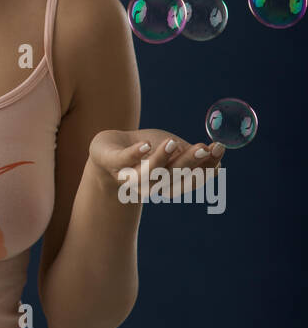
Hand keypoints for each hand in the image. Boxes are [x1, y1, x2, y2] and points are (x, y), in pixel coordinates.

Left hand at [88, 129, 225, 184]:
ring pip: (147, 173)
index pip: (190, 180)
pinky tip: (145, 144)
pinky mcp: (111, 161)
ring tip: (173, 142)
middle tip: (203, 147)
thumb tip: (219, 149)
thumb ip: (190, 153)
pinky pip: (123, 160)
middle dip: (189, 162)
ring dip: (161, 159)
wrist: (109, 147)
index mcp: (167, 183)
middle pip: (171, 176)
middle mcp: (150, 185)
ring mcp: (129, 175)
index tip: (219, 148)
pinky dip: (134, 154)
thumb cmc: (145, 150)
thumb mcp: (172, 149)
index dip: (206, 167)